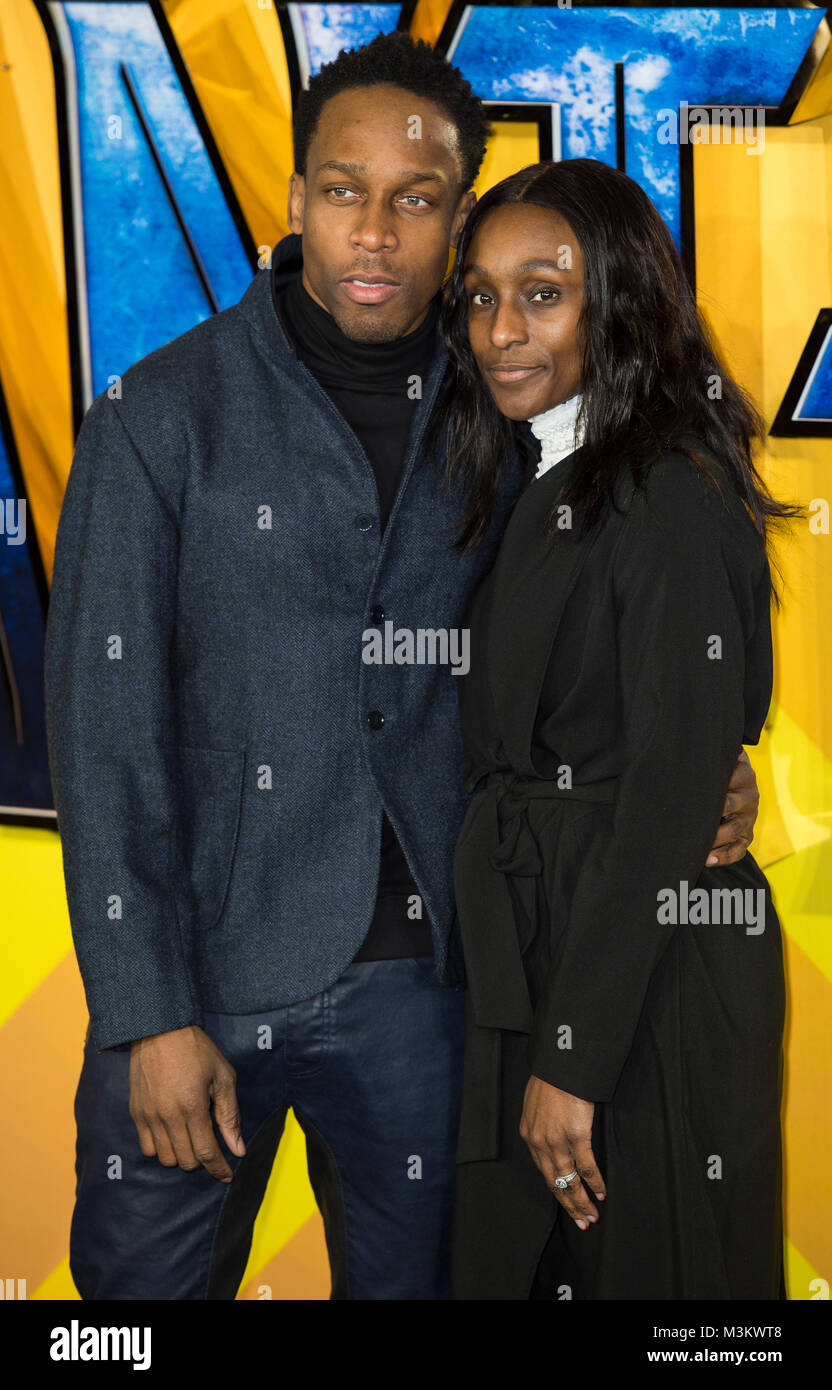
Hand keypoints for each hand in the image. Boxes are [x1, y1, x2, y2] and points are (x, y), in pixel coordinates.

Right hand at [129, 1025, 245, 1181]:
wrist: (160, 1030)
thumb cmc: (197, 1051)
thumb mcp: (223, 1077)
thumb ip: (229, 1116)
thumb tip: (238, 1150)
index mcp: (193, 1107)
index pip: (206, 1153)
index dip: (219, 1169)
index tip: (228, 1175)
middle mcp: (168, 1117)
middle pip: (185, 1160)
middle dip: (202, 1160)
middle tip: (209, 1145)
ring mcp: (148, 1116)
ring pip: (165, 1158)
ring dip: (180, 1156)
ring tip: (190, 1138)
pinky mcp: (135, 1113)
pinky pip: (147, 1147)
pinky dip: (161, 1148)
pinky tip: (171, 1134)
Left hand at [519, 1075, 605, 1229]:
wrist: (560, 1063)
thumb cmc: (550, 1078)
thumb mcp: (536, 1104)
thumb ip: (541, 1124)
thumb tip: (552, 1136)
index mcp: (529, 1135)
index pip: (543, 1171)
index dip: (557, 1190)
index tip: (566, 1204)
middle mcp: (540, 1142)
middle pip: (555, 1182)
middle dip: (569, 1205)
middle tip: (581, 1222)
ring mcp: (557, 1140)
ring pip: (569, 1180)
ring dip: (582, 1202)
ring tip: (592, 1216)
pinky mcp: (576, 1134)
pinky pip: (586, 1166)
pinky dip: (595, 1183)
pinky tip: (601, 1193)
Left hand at [706, 747, 758, 866]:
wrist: (734, 786)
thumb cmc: (715, 772)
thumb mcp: (716, 760)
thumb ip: (705, 756)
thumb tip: (678, 748)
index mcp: (743, 774)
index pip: (733, 776)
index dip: (717, 782)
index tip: (697, 789)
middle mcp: (749, 797)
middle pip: (734, 804)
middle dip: (715, 811)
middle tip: (695, 818)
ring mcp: (748, 818)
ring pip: (735, 830)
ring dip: (716, 838)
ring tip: (698, 846)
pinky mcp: (746, 837)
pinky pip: (739, 850)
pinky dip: (724, 857)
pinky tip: (708, 860)